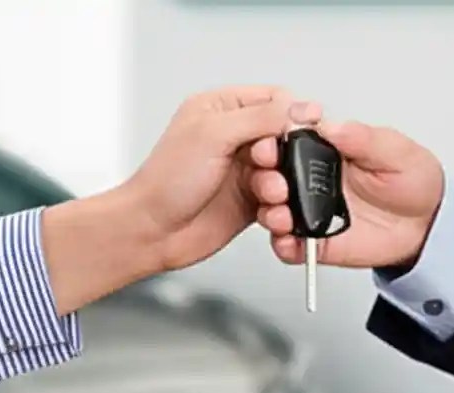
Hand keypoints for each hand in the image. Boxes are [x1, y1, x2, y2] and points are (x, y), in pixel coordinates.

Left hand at [125, 85, 321, 270]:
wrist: (152, 231)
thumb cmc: (165, 181)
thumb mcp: (213, 134)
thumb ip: (261, 117)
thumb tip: (301, 107)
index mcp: (222, 109)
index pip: (275, 100)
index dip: (292, 116)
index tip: (297, 133)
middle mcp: (234, 137)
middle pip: (286, 138)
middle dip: (286, 156)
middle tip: (267, 166)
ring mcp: (244, 170)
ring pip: (287, 172)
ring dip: (283, 186)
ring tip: (267, 194)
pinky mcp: (250, 201)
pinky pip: (281, 201)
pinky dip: (281, 209)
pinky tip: (268, 213)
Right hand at [245, 117, 444, 269]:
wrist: (428, 225)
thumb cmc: (415, 182)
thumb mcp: (395, 150)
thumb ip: (362, 138)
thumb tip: (330, 124)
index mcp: (329, 152)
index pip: (290, 143)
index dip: (273, 143)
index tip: (270, 145)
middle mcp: (315, 182)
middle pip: (273, 177)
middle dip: (265, 180)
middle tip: (274, 183)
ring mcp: (314, 212)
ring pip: (275, 211)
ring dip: (271, 212)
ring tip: (281, 214)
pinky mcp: (318, 242)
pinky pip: (291, 246)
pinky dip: (283, 245)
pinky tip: (288, 240)